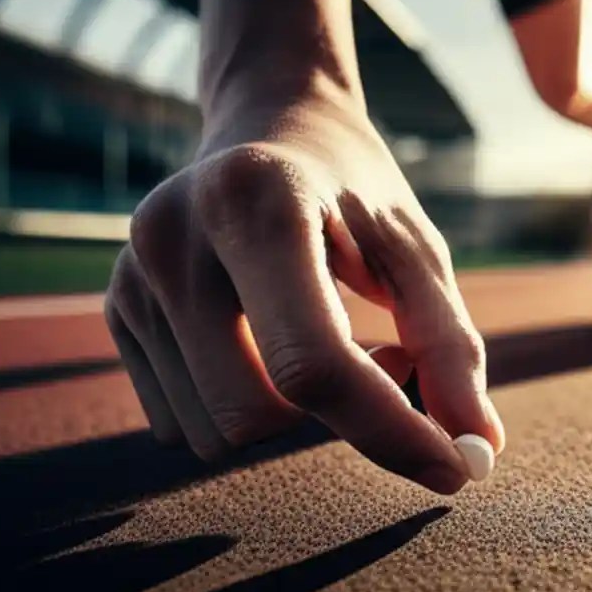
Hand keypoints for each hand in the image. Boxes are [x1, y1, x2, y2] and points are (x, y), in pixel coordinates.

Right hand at [103, 94, 504, 493]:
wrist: (268, 123)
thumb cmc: (353, 190)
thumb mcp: (415, 249)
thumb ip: (448, 345)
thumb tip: (476, 450)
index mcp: (254, 202)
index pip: (312, 362)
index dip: (387, 430)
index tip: (452, 469)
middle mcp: (173, 237)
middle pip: (254, 417)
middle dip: (333, 416)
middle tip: (381, 353)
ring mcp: (132, 277)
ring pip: (215, 434)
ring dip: (288, 414)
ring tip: (321, 336)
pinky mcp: (116, 310)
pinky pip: (182, 424)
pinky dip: (244, 407)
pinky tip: (268, 346)